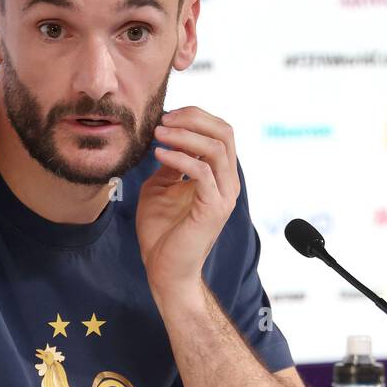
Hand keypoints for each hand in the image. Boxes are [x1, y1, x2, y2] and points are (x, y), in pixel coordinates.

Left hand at [136, 106, 239, 301]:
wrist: (164, 270)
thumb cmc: (162, 232)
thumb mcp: (160, 186)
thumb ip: (170, 163)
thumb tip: (167, 137)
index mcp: (219, 175)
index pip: (219, 132)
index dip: (194, 117)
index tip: (165, 117)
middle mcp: (227, 183)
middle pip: (224, 132)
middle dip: (193, 118)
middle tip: (163, 120)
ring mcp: (224, 196)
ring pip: (216, 148)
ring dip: (185, 135)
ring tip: (158, 134)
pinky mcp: (213, 209)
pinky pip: (201, 172)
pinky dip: (179, 157)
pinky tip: (159, 154)